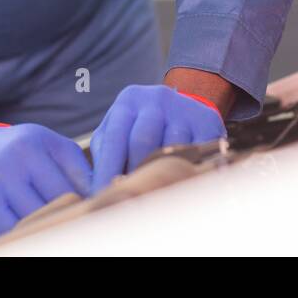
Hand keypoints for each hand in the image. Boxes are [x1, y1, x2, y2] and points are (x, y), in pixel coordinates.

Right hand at [0, 123, 90, 243]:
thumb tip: (99, 198)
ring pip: (16, 230)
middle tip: (72, 227)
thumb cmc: (28, 150)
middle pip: (38, 213)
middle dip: (58, 222)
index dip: (77, 207)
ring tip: (51, 232)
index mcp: (26, 149)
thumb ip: (79, 170)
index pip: (60, 192)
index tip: (87, 214)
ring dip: (36, 235)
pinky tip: (27, 236)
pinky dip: (13, 242)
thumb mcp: (56, 148)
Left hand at [88, 84, 226, 193]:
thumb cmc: (141, 127)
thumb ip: (103, 154)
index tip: (101, 195)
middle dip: (133, 173)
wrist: (184, 107)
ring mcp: (183, 108)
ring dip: (160, 174)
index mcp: (128, 101)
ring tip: (150, 194)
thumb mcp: (119, 130)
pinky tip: (176, 183)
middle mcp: (155, 99)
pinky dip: (185, 169)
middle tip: (127, 199)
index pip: (114, 138)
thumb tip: (91, 187)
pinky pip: (196, 150)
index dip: (107, 170)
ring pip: (171, 146)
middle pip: (142, 141)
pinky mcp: (206, 121)